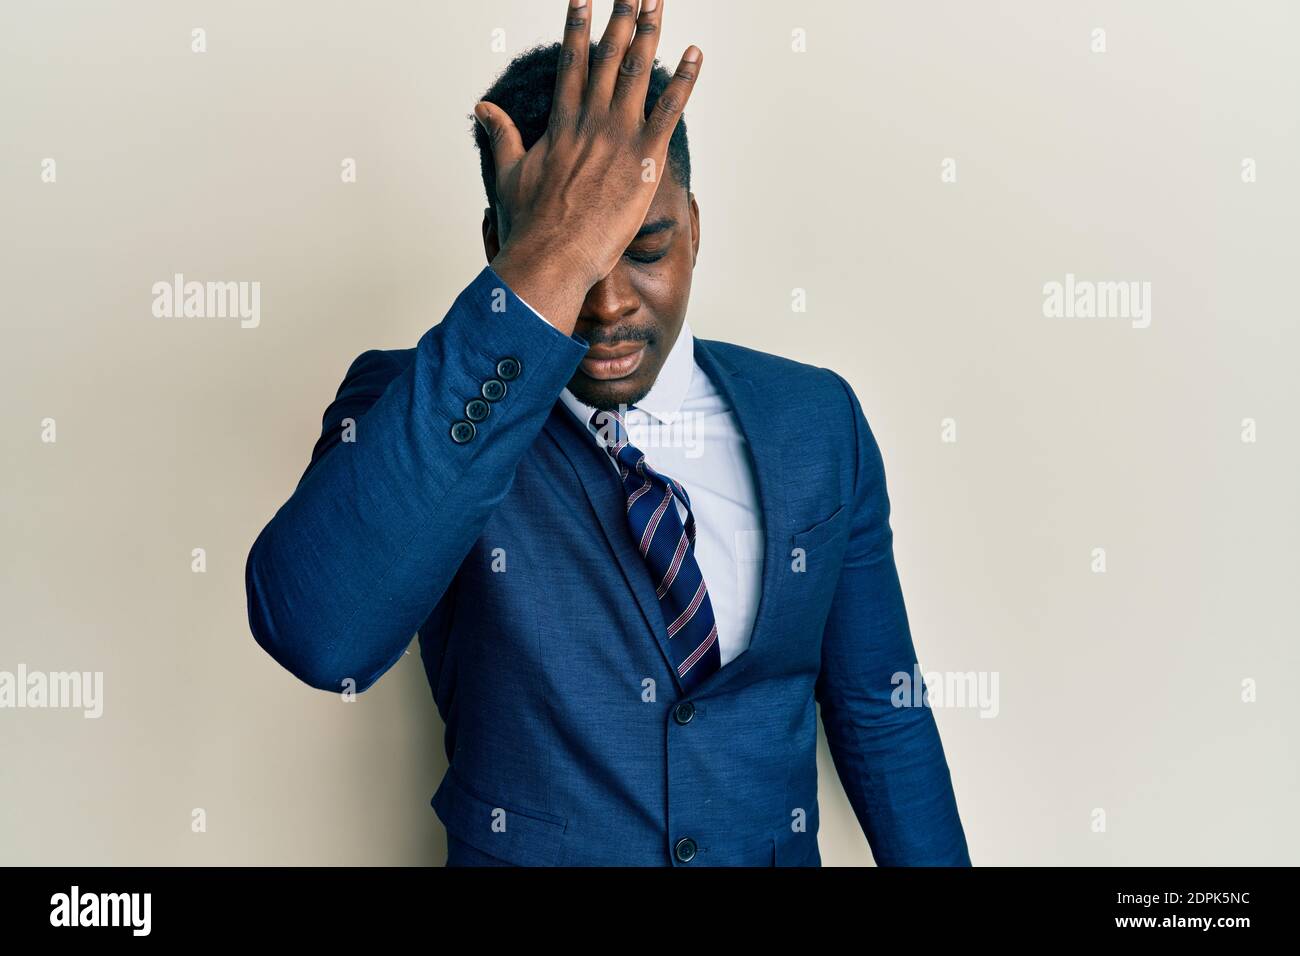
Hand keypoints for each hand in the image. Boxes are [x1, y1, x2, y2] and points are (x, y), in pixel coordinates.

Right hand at [475, 0, 701, 332]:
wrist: (552, 256)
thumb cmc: (530, 224)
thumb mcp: (508, 174)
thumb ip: (501, 135)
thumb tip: (482, 107)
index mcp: (561, 123)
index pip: (572, 62)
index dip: (578, 27)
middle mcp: (590, 121)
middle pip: (608, 57)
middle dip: (621, 19)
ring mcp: (618, 137)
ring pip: (637, 73)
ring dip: (650, 35)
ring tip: (656, 4)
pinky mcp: (644, 159)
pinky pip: (669, 112)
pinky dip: (685, 82)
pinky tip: (696, 55)